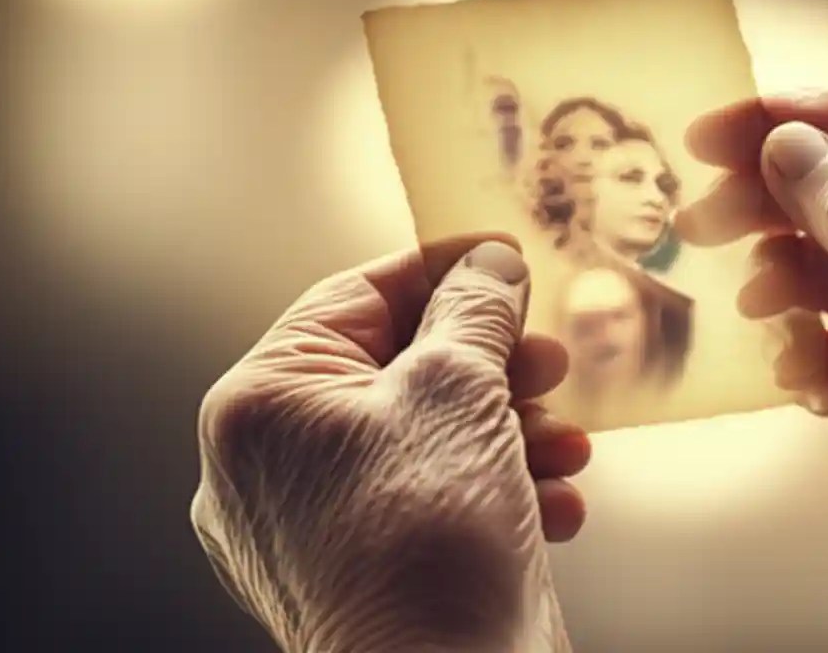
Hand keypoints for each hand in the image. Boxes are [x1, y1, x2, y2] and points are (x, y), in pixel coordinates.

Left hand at [190, 235, 586, 651]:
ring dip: (510, 431)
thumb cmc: (425, 546)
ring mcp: (315, 526)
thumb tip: (487, 265)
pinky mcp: (367, 570)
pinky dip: (497, 490)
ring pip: (425, 438)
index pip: (355, 298)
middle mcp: (273, 464)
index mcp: (261, 404)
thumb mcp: (457, 392)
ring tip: (566, 444)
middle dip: (490, 365)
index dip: (440, 269)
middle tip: (547, 359)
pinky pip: (432, 499)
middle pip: (397, 370)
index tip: (502, 257)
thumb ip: (473, 311)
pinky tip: (554, 503)